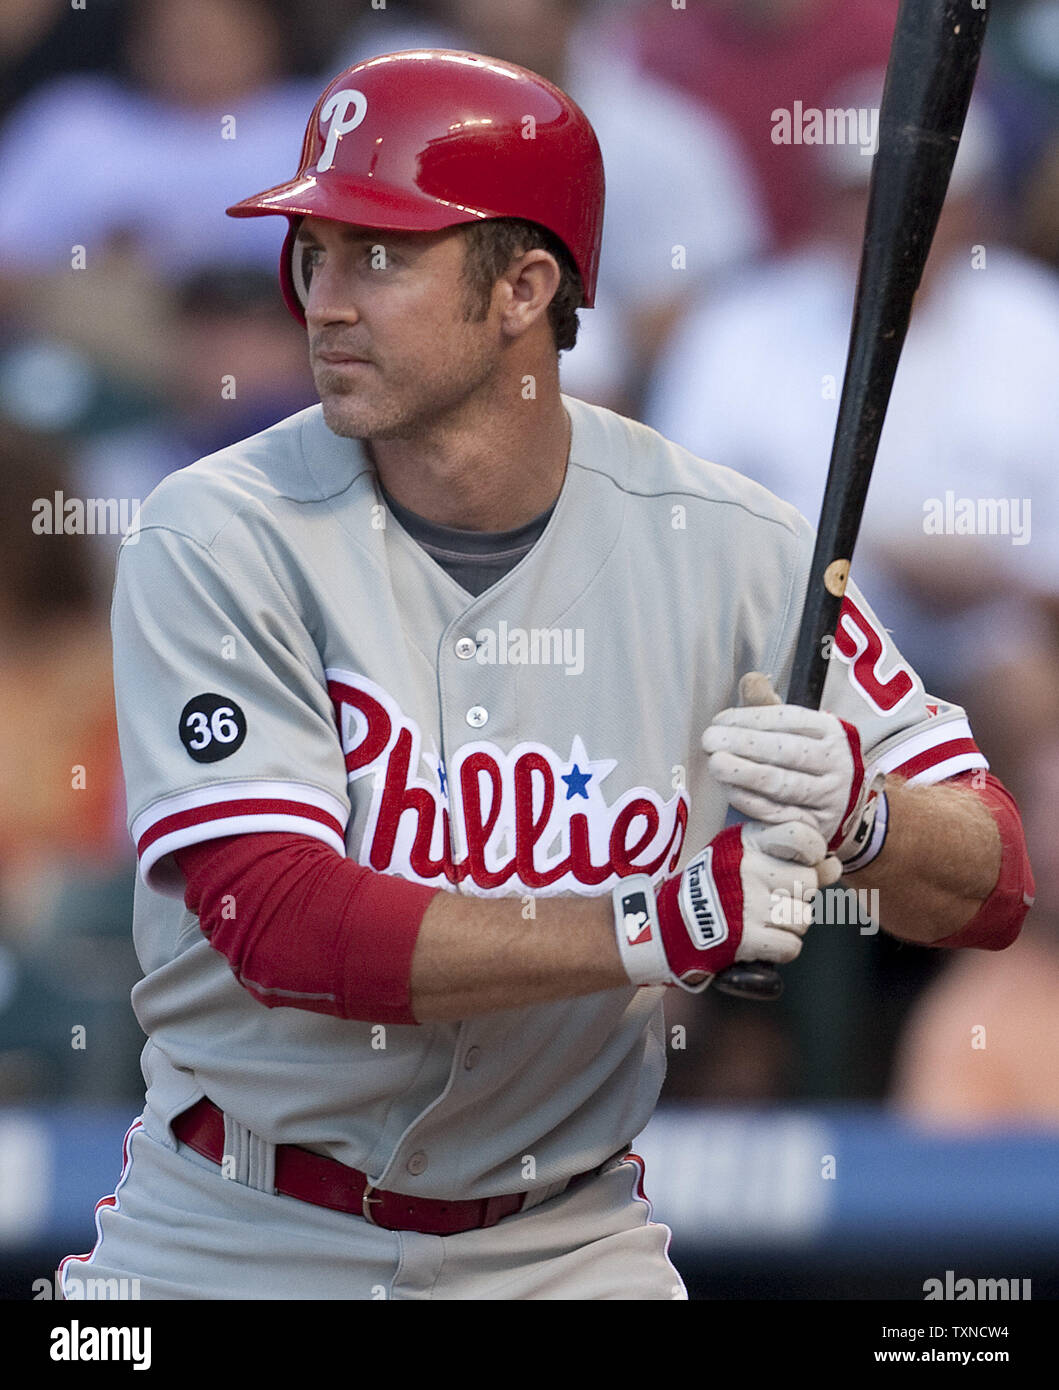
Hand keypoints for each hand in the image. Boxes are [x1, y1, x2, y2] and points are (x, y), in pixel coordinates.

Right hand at [612, 820, 841, 991]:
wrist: (670, 923)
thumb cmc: (714, 886)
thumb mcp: (744, 858)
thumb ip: (792, 858)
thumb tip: (833, 866)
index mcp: (748, 842)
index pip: (802, 836)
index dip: (813, 852)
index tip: (806, 862)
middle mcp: (749, 869)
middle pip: (808, 883)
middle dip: (798, 897)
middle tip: (773, 901)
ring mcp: (748, 903)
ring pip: (804, 918)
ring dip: (790, 925)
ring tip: (764, 920)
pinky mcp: (746, 937)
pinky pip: (791, 946)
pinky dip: (781, 948)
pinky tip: (762, 940)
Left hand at [701, 672, 884, 863]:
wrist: (840, 801)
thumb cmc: (805, 756)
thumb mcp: (795, 728)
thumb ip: (767, 705)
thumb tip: (750, 679)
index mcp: (830, 731)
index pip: (789, 720)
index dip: (751, 719)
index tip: (719, 721)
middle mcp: (835, 763)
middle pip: (788, 752)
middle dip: (745, 745)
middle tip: (709, 740)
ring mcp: (828, 797)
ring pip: (784, 785)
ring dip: (746, 775)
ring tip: (715, 764)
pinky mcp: (815, 825)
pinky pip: (780, 814)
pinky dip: (752, 802)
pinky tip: (729, 790)